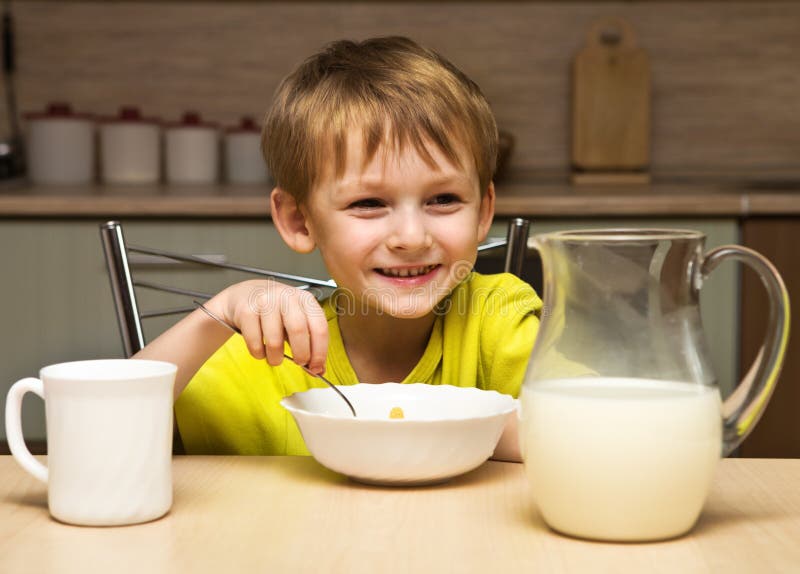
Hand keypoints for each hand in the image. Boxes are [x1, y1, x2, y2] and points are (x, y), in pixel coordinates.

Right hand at [206, 280, 328, 373]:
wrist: (244, 294)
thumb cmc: (275, 310)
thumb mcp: (296, 320)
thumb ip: (309, 343)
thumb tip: (318, 370)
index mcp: (305, 300)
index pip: (319, 327)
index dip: (320, 352)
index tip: (316, 367)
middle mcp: (286, 297)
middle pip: (298, 331)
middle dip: (301, 354)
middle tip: (298, 362)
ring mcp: (265, 302)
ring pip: (275, 340)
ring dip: (276, 358)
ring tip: (275, 358)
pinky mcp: (246, 311)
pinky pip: (255, 343)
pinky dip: (259, 353)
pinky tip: (261, 349)